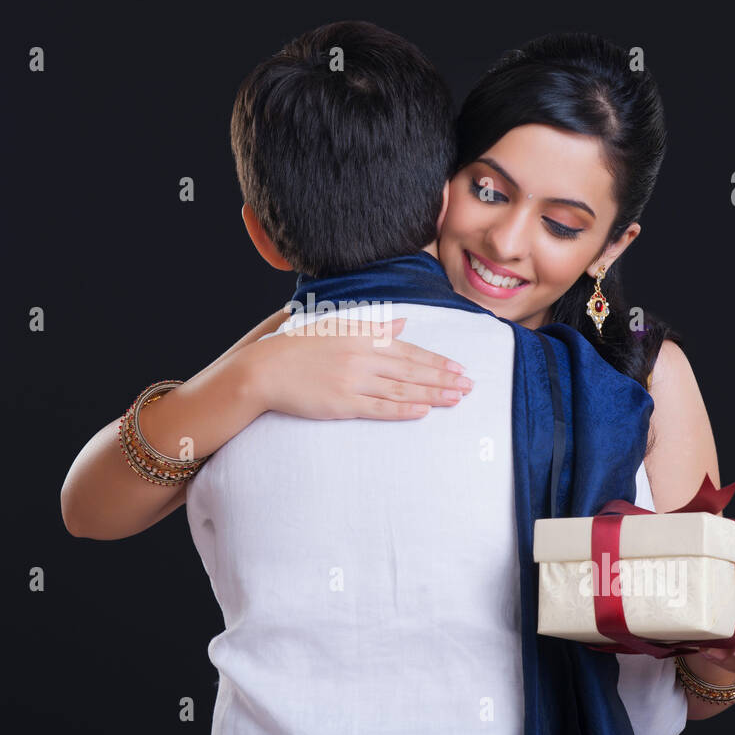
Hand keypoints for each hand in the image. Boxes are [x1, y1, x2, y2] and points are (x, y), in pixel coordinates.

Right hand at [247, 317, 473, 419]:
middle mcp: (362, 357)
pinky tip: (424, 411)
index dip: (436, 361)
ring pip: (402, 390)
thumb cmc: (298, 347)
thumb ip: (371, 326)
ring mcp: (353, 381)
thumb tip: (400, 323)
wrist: (264, 369)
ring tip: (456, 399)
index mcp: (362, 336)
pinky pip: (380, 408)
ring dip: (433, 395)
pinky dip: (404, 410)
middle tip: (470, 386)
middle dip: (444, 379)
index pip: (409, 350)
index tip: (459, 368)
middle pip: (412, 371)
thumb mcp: (336, 326)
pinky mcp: (343, 403)